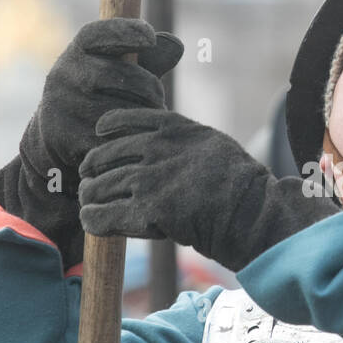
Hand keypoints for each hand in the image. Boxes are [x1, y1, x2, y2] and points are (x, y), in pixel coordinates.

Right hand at [24, 18, 182, 189]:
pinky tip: (136, 135)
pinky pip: (111, 137)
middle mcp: (66, 74)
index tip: (151, 38)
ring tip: (150, 117)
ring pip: (119, 109)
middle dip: (149, 87)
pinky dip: (130, 136)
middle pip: (119, 75)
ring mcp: (65, 106)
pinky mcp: (69, 137)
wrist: (56, 133)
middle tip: (160, 97)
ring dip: (143, 115)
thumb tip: (176, 45)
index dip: (125, 32)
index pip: (100, 34)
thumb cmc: (100, 92)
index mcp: (78, 50)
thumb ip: (149, 58)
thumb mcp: (120, 69)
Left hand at [79, 107, 339, 269]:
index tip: (101, 140)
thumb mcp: (210, 142)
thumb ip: (181, 138)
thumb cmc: (239, 184)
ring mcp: (149, 179)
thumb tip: (158, 143)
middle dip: (93, 170)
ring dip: (91, 197)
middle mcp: (155, 149)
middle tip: (90, 182)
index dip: (105, 132)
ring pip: (99, 187)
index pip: (120, 121)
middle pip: (103, 156)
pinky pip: (103, 215)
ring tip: (90, 204)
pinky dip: (93, 219)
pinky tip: (92, 221)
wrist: (252, 212)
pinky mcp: (146, 210)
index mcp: (171, 128)